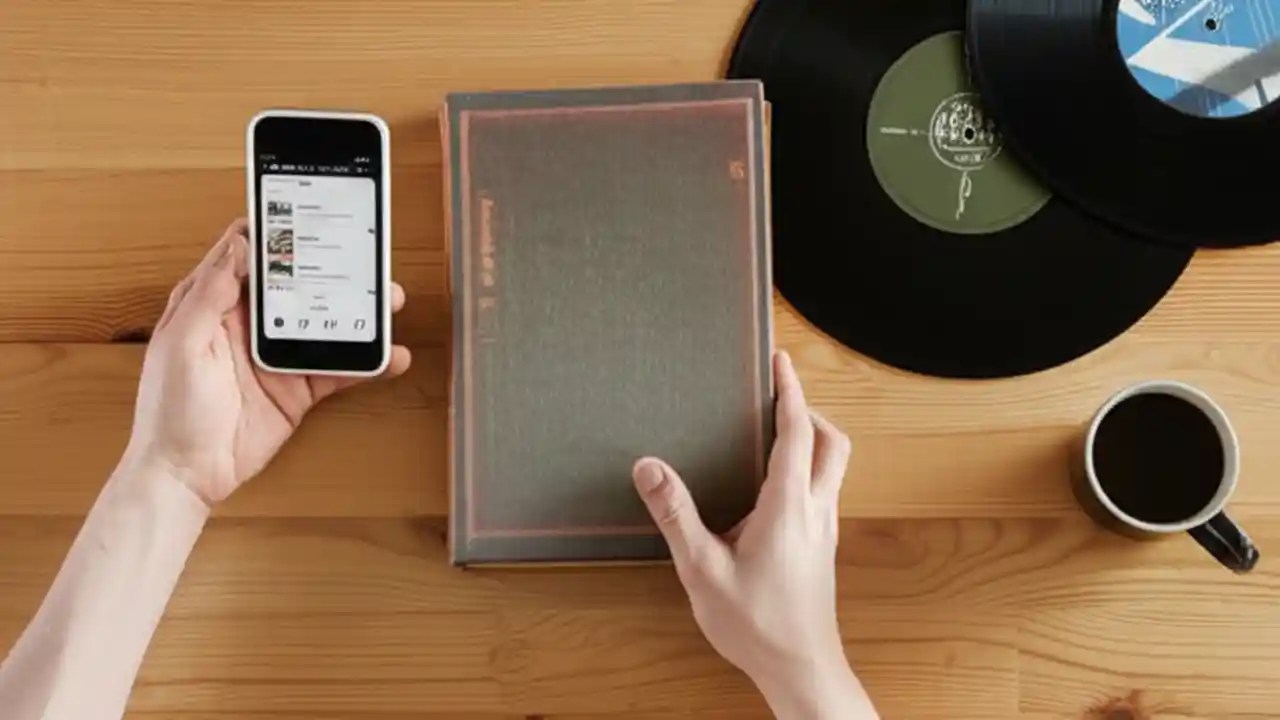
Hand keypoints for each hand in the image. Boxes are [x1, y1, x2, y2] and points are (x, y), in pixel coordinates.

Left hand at [122, 219, 411, 506]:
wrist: (185, 475)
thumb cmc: (170, 411)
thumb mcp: (181, 345)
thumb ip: (209, 295)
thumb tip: (237, 247)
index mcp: (213, 307)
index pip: (246, 256)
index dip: (273, 233)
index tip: (305, 214)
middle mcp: (247, 327)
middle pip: (296, 287)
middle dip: (331, 270)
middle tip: (364, 258)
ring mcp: (275, 358)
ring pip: (323, 324)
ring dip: (357, 314)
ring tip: (388, 303)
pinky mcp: (296, 389)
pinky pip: (337, 370)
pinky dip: (366, 364)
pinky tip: (390, 357)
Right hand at [632, 351, 875, 718]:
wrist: (800, 670)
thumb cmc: (755, 625)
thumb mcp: (702, 569)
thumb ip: (676, 514)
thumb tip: (649, 466)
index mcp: (788, 506)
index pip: (797, 432)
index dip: (789, 392)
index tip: (780, 362)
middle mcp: (816, 511)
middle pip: (831, 441)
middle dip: (808, 409)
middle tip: (778, 393)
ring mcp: (824, 530)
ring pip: (833, 466)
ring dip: (812, 438)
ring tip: (774, 430)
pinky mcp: (823, 547)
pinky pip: (824, 491)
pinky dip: (808, 468)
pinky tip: (773, 486)